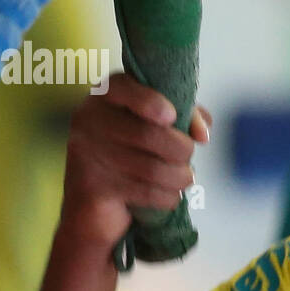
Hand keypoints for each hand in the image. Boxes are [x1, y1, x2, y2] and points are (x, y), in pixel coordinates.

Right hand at [60, 72, 211, 249]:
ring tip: (183, 178)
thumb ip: (186, 116)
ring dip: (180, 178)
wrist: (92, 204)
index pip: (121, 86)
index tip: (172, 116)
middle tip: (186, 159)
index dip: (149, 100)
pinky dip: (168, 197)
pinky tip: (167, 194)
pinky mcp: (92, 187)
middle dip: (182, 150)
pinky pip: (147, 192)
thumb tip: (202, 132)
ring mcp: (86, 153)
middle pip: (148, 133)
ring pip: (152, 168)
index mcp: (105, 97)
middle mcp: (89, 120)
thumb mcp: (159, 126)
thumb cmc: (131, 155)